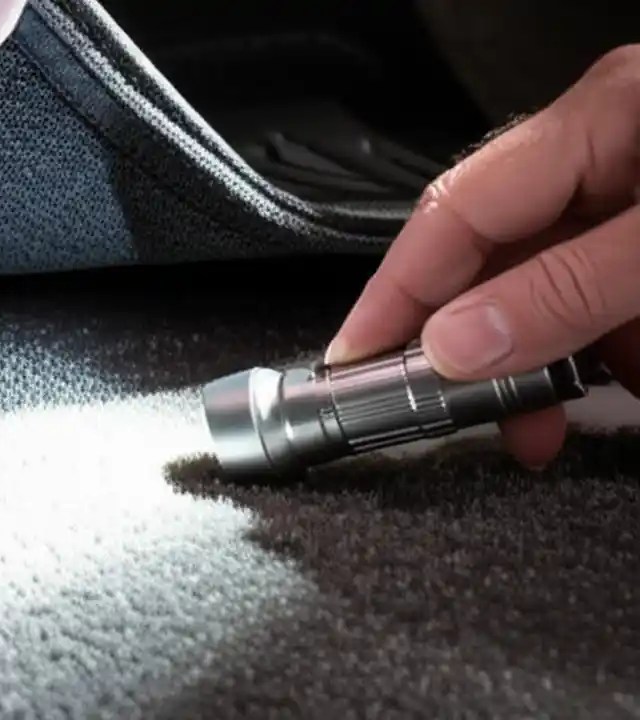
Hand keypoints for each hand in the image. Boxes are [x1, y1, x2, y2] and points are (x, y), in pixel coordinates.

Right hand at [325, 45, 639, 468]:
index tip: (352, 362)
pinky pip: (610, 302)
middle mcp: (613, 153)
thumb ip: (569, 288)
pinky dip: (612, 355)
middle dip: (478, 346)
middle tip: (448, 415)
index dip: (396, 291)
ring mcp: (638, 195)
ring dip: (555, 364)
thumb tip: (457, 343)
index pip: (457, 211)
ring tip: (550, 425)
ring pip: (556, 291)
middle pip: (498, 257)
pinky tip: (628, 382)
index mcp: (605, 121)